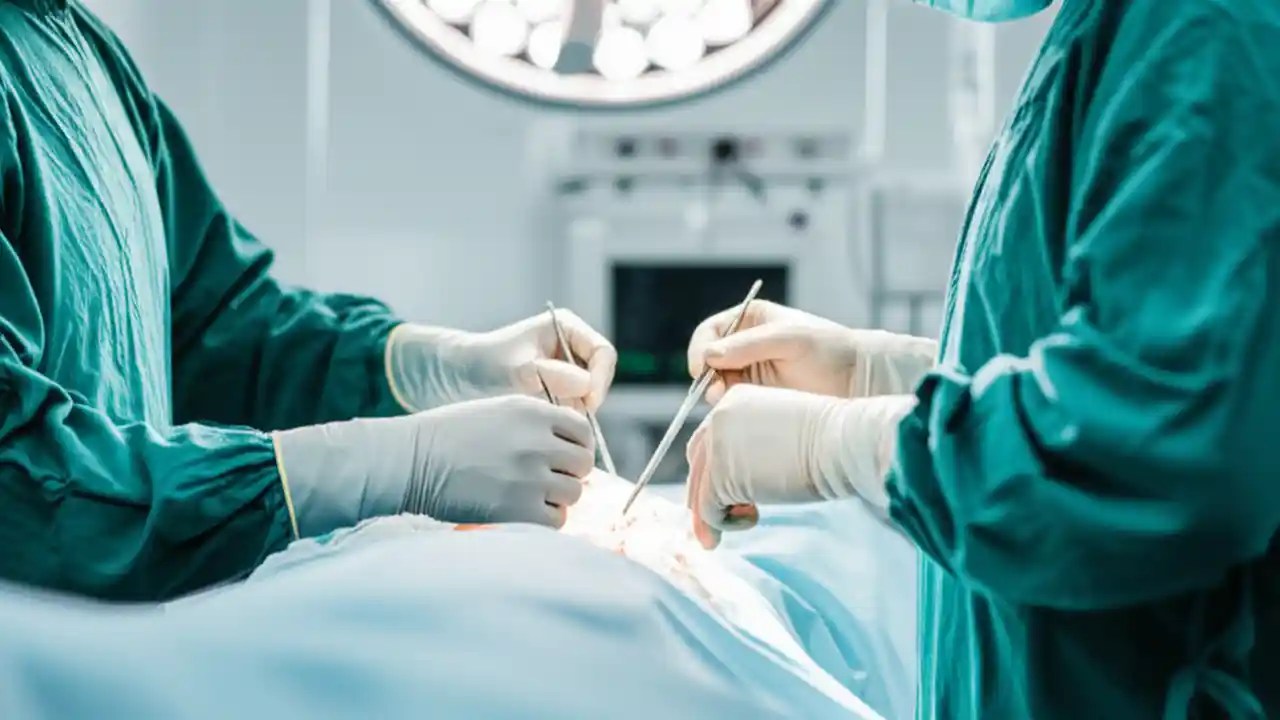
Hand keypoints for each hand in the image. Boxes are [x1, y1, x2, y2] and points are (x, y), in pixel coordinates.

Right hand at [274, 395, 593, 535]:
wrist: (410, 462)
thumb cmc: (450, 438)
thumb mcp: (498, 413)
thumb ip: (538, 425)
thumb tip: (575, 450)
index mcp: (533, 412)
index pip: (583, 431)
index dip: (576, 446)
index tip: (561, 457)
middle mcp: (537, 441)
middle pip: (583, 464)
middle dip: (567, 473)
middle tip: (543, 480)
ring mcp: (530, 476)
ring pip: (572, 493)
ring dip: (555, 498)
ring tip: (526, 496)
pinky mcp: (518, 509)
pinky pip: (555, 520)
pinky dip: (543, 520)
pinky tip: (520, 512)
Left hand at [387, 310, 616, 411]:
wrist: (455, 382)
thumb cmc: (482, 367)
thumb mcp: (516, 370)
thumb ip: (551, 375)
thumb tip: (585, 385)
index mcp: (566, 328)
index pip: (603, 353)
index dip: (601, 378)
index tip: (587, 402)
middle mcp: (570, 349)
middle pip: (600, 377)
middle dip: (588, 399)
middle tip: (567, 418)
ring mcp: (566, 373)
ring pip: (589, 398)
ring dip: (574, 412)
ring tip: (546, 419)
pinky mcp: (558, 395)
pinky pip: (575, 411)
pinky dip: (565, 421)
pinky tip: (544, 426)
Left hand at [685, 384, 913, 548]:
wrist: (844, 442)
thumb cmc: (830, 442)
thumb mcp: (782, 437)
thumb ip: (753, 450)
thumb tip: (735, 487)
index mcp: (735, 401)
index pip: (710, 440)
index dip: (715, 470)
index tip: (732, 494)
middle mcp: (718, 417)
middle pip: (698, 464)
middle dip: (705, 496)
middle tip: (719, 523)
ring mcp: (716, 446)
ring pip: (700, 489)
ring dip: (715, 514)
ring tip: (738, 526)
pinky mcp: (721, 475)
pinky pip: (709, 509)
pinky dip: (724, 523)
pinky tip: (752, 519)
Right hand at [687, 301, 936, 403]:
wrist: (857, 380)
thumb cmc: (828, 350)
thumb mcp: (789, 339)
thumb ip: (749, 345)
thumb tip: (710, 356)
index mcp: (751, 320)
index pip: (710, 331)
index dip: (701, 348)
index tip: (703, 367)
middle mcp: (745, 344)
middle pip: (708, 358)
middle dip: (706, 374)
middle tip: (716, 388)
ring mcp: (750, 371)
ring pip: (716, 382)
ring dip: (716, 390)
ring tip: (728, 397)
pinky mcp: (757, 395)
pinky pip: (731, 400)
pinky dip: (729, 404)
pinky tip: (739, 406)